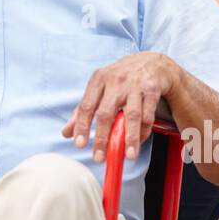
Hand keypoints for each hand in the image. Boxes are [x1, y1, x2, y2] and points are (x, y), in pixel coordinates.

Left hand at [61, 52, 177, 161]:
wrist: (151, 62)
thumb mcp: (100, 87)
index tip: (80, 144)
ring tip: (128, 155)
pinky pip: (147, 114)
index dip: (81, 126)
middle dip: (102, 138)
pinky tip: (139, 142)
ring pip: (131, 115)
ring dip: (129, 138)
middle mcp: (115, 81)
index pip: (86, 106)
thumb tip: (66, 133)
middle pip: (106, 112)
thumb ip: (83, 110)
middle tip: (99, 157)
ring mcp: (134, 85)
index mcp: (99, 79)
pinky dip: (144, 131)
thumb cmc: (121, 78)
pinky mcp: (152, 89)